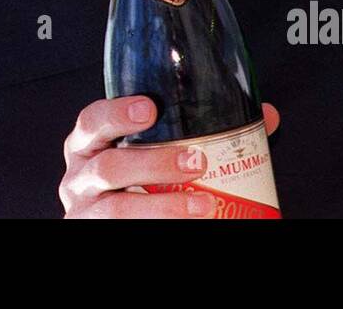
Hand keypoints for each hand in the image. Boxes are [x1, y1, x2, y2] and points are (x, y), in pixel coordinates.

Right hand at [59, 95, 279, 218]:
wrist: (120, 217)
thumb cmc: (135, 178)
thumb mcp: (153, 150)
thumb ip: (197, 130)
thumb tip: (262, 116)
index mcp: (90, 143)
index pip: (92, 120)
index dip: (116, 113)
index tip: (149, 108)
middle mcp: (80, 176)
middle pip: (109, 167)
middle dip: (154, 164)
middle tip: (195, 161)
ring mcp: (86, 211)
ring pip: (117, 210)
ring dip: (163, 207)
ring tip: (203, 204)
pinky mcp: (96, 233)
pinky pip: (122, 232)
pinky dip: (155, 225)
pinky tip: (186, 225)